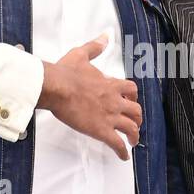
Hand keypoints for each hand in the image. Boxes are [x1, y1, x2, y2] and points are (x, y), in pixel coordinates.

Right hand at [38, 34, 141, 160]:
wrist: (56, 87)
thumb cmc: (66, 72)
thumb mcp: (81, 54)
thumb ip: (95, 47)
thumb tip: (104, 36)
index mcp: (110, 84)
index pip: (130, 90)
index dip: (132, 96)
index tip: (130, 100)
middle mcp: (114, 101)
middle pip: (136, 110)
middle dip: (137, 118)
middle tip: (134, 123)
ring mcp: (109, 116)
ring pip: (131, 128)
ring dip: (134, 135)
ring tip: (133, 142)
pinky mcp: (101, 130)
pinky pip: (117, 144)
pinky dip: (122, 152)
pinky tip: (123, 157)